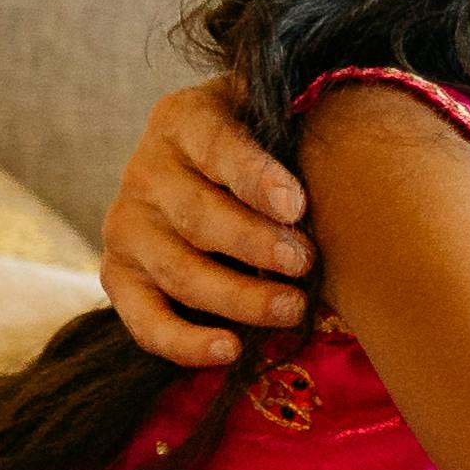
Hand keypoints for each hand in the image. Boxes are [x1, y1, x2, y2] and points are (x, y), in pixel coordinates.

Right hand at [99, 77, 311, 366]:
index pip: (215, 146)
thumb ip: (297, 129)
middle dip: (255, 244)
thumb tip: (350, 159)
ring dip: (238, 297)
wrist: (203, 174)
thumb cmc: (261, 146)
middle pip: (197, 216)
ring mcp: (128, 228)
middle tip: (306, 262)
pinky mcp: (120, 278)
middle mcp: (144, 172)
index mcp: (182, 119)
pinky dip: (184, 342)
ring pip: (179, 272)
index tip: (295, 206)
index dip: (255, 177)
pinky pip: (146, 321)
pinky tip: (229, 350)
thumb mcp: (272, 120)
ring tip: (292, 308)